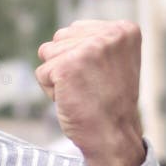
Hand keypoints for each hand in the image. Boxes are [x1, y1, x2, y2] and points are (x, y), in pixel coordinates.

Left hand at [35, 20, 145, 165]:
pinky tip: (73, 100)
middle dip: (66, 64)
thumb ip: (94, 40)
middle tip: (91, 86)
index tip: (102, 77)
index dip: (80, 57)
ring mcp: (88, 49)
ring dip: (57, 76)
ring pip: (48, 53)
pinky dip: (50, 90)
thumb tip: (62, 34)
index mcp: (124, 30)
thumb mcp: (113, 61)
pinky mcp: (66, 66)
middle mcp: (109, 35)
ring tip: (82, 91)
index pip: (76, 30)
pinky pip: (41, 73)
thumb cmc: (109, 103)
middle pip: (60, 39)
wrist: (114, 136)